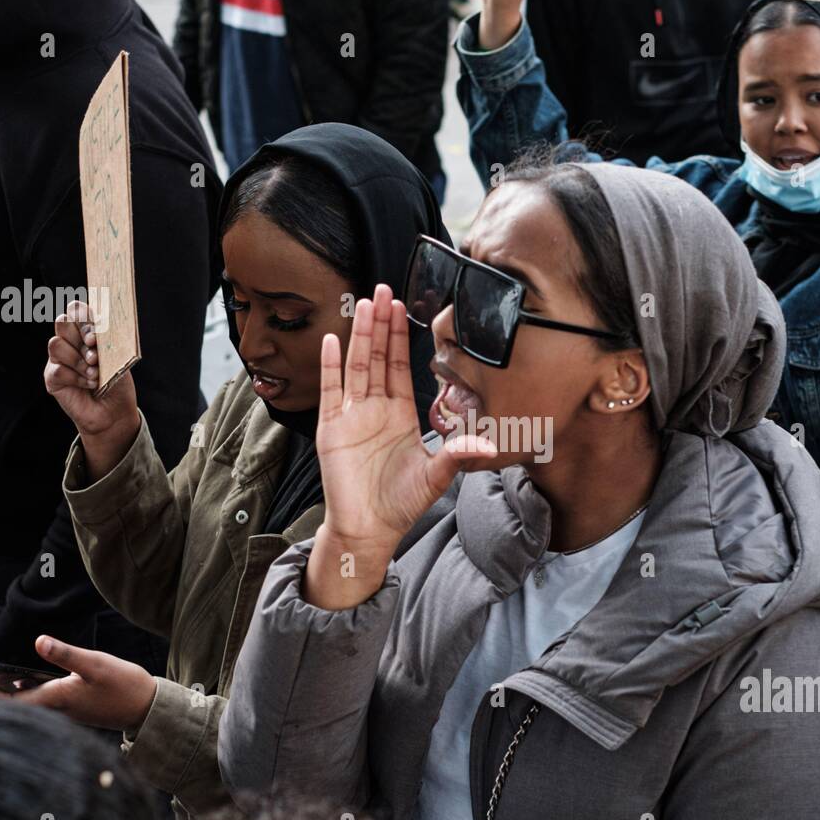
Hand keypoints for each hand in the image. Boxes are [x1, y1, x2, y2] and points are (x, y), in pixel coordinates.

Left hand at [8, 635, 156, 731]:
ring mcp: (63, 709)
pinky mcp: (71, 707)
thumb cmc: (124, 687)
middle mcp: (55, 708)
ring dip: (2, 690)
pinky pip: (37, 700)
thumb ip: (65, 653)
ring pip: (22, 702)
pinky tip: (20, 680)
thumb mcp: (95, 664)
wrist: (147, 709)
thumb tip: (39, 641)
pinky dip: (22, 691)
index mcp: (56, 698)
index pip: (7, 700)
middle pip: (9, 703)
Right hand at [45, 301, 140, 479]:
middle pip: (62, 322)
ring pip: (56, 344)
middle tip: (95, 354)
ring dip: (79, 360)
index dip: (83, 317)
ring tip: (95, 374)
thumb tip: (93, 337)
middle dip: (80, 335)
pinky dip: (77, 378)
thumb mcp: (118, 357)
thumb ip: (105, 342)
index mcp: (86, 331)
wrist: (114, 412)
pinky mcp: (52, 377)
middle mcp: (70, 342)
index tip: (97, 334)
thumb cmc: (117, 382)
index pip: (76, 310)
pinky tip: (89, 385)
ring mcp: (59, 359)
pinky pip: (58, 370)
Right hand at [304, 285, 494, 609]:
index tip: (406, 309)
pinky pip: (330, 391)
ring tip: (365, 304)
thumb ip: (458, 455)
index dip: (402, 338)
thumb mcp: (435, 476)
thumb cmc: (400, 504)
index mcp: (401, 415)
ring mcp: (352, 416)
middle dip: (382, 325)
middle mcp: (376, 409)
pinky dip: (330, 366)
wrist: (368, 529)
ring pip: (356, 366)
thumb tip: (488, 445)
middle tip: (384, 290)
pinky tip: (332, 340)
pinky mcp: (331, 429)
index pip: (400, 367)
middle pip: (377, 357)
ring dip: (360, 336)